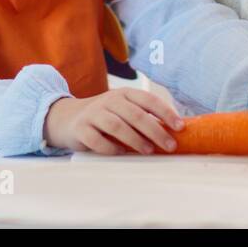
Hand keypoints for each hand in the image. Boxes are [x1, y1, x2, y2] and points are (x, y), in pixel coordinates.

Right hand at [44, 88, 183, 154]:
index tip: (180, 127)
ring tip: (149, 151)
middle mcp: (109, 100)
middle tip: (170, 145)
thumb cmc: (103, 116)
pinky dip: (111, 148)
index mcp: (124, 94)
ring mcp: (93, 113)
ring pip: (117, 126)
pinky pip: (97, 140)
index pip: (148, 100)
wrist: (67, 118)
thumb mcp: (122, 110)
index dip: (166, 112)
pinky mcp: (81, 129)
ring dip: (136, 139)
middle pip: (136, 114)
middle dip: (156, 131)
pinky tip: (121, 153)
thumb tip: (172, 132)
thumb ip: (142, 116)